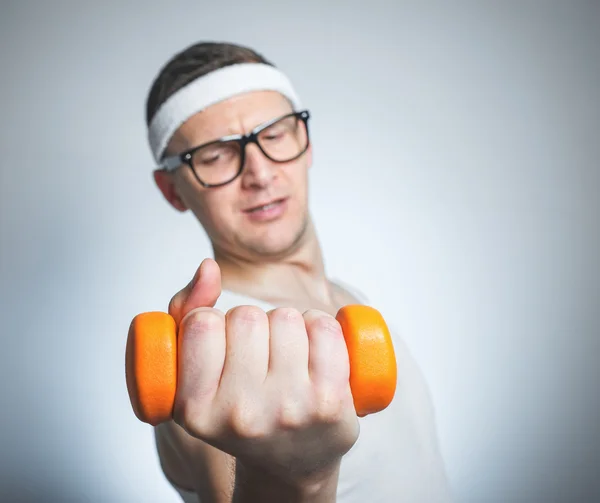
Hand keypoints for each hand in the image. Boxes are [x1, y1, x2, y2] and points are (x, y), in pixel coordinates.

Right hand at [168, 258, 358, 486]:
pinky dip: (321, 326)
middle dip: (253, 323)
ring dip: (289, 323)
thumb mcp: (198, 373)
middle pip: (247, 316)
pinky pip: (324, 328)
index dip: (213, 320)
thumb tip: (209, 267)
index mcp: (196, 409)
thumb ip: (188, 311)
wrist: (294, 461)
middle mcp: (242, 413)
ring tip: (287, 350)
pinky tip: (316, 348)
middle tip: (258, 351)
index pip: (201, 323)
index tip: (221, 341)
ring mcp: (289, 408)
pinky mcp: (330, 402)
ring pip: (286, 316)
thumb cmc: (243, 408)